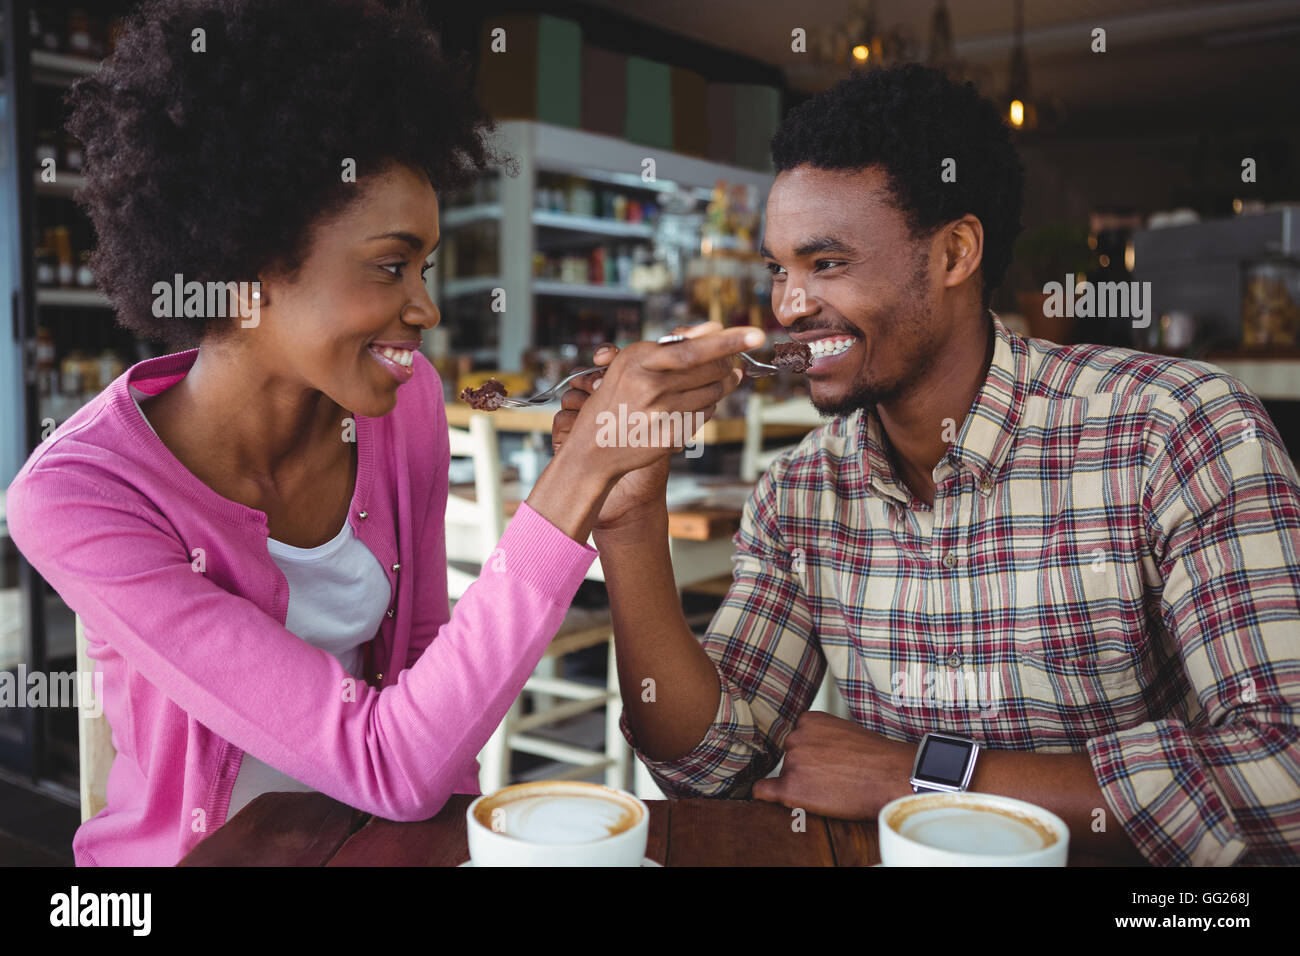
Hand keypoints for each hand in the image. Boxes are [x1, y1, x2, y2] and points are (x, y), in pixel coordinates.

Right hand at [551, 322, 760, 497]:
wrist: (593, 449)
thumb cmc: (615, 397)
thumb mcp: (631, 364)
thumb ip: (670, 345)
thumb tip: (712, 328)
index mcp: (638, 361)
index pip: (693, 349)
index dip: (728, 341)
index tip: (756, 334)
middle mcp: (650, 386)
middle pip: (710, 370)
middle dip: (730, 361)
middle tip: (736, 358)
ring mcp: (662, 414)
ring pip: (713, 393)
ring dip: (725, 382)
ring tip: (726, 377)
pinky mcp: (672, 436)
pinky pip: (705, 414)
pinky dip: (709, 405)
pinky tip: (699, 400)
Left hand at [751, 711, 915, 819]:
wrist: (891, 776)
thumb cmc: (876, 757)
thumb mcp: (844, 731)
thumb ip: (822, 736)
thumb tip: (812, 754)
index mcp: (808, 720)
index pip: (798, 738)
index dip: (811, 753)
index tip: (827, 763)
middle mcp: (795, 737)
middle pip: (790, 756)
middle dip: (806, 768)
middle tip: (834, 779)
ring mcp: (791, 761)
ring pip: (785, 775)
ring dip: (801, 784)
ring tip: (832, 790)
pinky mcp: (791, 787)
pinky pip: (763, 791)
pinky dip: (765, 795)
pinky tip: (773, 798)